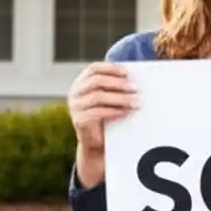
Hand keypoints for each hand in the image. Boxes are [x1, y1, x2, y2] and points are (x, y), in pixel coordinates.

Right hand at [67, 62, 138, 186]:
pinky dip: (113, 111)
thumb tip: (135, 77)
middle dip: (118, 83)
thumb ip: (116, 86)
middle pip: (96, 81)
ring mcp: (75, 106)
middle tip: (135, 88)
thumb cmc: (106, 115)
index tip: (128, 72)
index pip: (94, 69)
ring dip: (119, 98)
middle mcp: (75, 92)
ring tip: (135, 101)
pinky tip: (125, 112)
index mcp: (81, 82)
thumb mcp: (110, 97)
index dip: (111, 68)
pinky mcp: (78, 120)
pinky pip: (97, 112)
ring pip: (97, 96)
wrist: (97, 142)